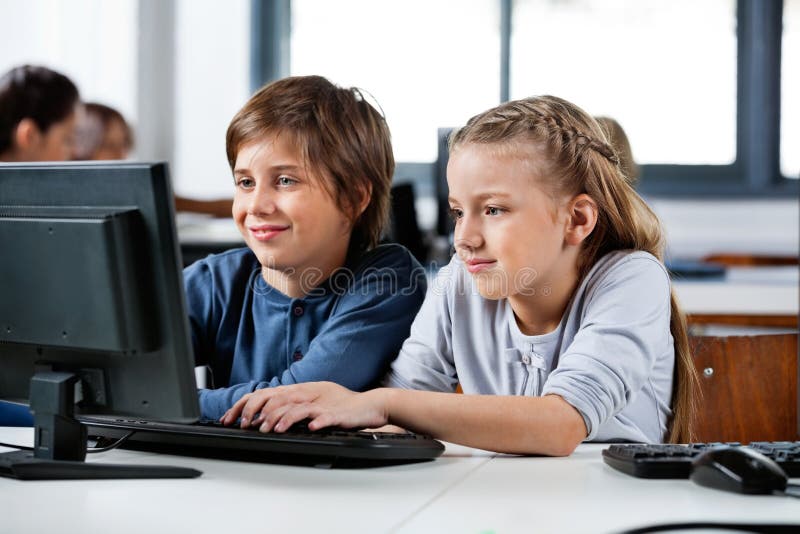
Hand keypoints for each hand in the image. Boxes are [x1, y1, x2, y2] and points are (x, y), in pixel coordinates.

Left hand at [220, 382, 389, 432]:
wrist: (370, 405)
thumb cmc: (342, 407)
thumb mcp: (312, 404)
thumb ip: (291, 409)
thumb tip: (266, 419)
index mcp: (301, 391)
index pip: (267, 394)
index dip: (247, 405)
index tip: (231, 418)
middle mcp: (309, 394)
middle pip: (277, 399)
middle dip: (258, 412)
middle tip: (246, 425)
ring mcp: (323, 403)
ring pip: (297, 408)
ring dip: (281, 419)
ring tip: (271, 429)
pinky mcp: (337, 413)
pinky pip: (324, 417)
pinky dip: (315, 422)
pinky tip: (310, 428)